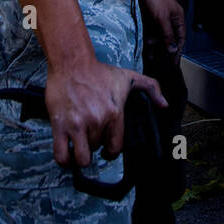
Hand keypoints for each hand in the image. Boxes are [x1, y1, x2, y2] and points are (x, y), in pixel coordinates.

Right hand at [44, 58, 165, 167]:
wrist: (72, 63)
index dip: (111, 152)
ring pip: (81, 157)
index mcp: (115, 113)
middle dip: (94, 146)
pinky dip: (64, 161)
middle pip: (97, 149)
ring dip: (81, 155)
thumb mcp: (130, 77)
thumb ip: (151, 88)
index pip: (116, 147)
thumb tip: (164, 105)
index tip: (107, 150)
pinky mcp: (59, 125)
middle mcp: (97, 120)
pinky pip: (60, 155)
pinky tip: (67, 154)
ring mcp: (77, 124)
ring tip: (80, 148)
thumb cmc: (99, 72)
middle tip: (91, 137)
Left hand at [141, 0, 185, 58]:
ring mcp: (160, 20)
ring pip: (159, 37)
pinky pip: (151, 34)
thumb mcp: (162, 18)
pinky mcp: (150, 20)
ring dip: (155, 46)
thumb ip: (167, 35)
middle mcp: (170, 20)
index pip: (180, 37)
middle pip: (170, 39)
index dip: (178, 49)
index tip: (175, 62)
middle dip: (165, 49)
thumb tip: (173, 49)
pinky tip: (146, 49)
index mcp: (178, 18)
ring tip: (151, 56)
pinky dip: (149, 41)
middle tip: (163, 63)